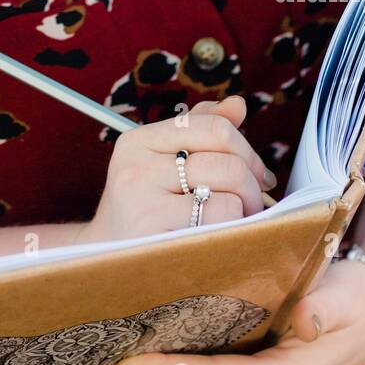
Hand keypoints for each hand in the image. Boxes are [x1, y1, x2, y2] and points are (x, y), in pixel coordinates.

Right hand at [80, 95, 274, 245]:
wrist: (106, 259)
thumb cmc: (144, 209)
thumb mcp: (161, 163)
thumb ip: (200, 130)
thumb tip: (238, 104)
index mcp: (138, 141)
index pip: (213, 126)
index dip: (247, 149)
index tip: (257, 172)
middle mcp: (136, 167)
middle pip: (226, 161)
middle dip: (254, 184)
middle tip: (255, 203)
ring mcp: (142, 202)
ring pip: (228, 193)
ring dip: (247, 209)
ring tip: (241, 221)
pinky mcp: (154, 236)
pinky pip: (220, 221)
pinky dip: (233, 230)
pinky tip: (225, 237)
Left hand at [109, 256, 364, 364]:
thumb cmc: (364, 302)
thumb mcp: (350, 300)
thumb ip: (326, 309)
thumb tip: (303, 319)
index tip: (143, 364)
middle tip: (118, 359)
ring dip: (172, 364)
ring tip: (126, 349)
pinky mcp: (258, 353)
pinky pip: (219, 357)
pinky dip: (189, 350)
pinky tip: (158, 333)